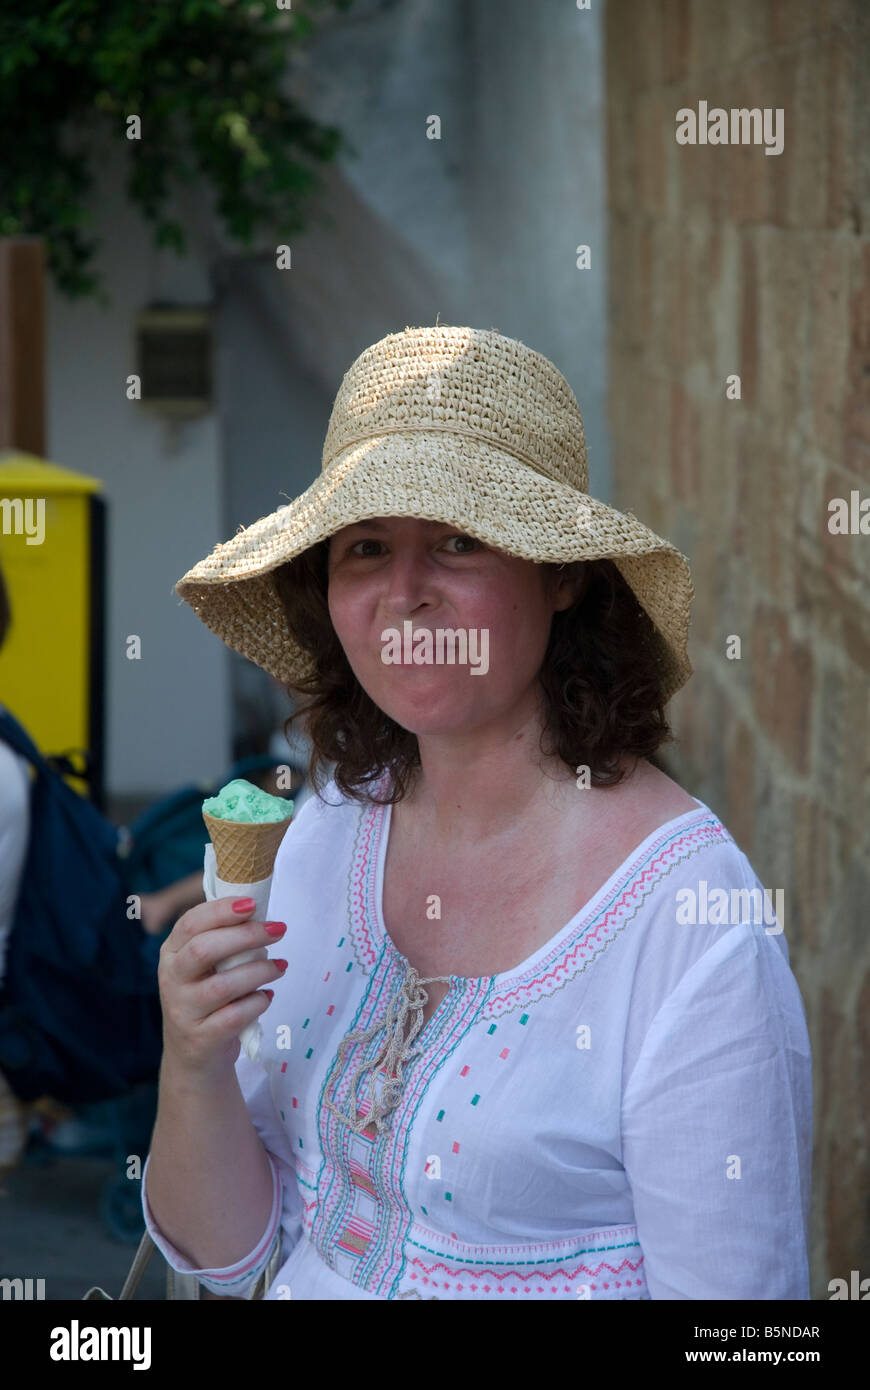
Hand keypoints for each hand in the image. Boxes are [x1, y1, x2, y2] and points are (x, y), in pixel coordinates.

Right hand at [157, 898, 286, 1083]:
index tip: (253, 904)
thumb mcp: (203, 968)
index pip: (190, 923)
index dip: (221, 911)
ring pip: (222, 985)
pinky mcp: (201, 1038)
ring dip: (258, 971)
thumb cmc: (206, 1001)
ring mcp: (183, 1011)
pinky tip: (267, 997)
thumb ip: (222, 942)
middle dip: (246, 936)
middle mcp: (171, 980)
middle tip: (277, 930)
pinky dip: (257, 1003)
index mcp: (171, 954)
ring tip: (280, 966)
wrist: (193, 1058)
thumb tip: (261, 916)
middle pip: (204, 949)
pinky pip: (235, 1016)